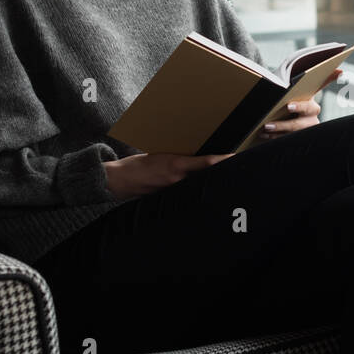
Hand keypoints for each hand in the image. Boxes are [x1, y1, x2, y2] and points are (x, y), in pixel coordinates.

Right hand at [103, 150, 233, 200]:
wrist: (119, 180)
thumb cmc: (137, 165)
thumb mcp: (159, 154)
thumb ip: (179, 157)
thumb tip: (194, 158)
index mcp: (176, 164)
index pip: (206, 162)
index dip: (222, 160)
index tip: (234, 158)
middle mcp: (177, 179)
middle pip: (204, 176)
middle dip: (216, 173)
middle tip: (230, 169)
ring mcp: (173, 191)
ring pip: (196, 186)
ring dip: (203, 182)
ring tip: (215, 179)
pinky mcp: (167, 199)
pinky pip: (184, 194)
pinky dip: (191, 190)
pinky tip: (195, 190)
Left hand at [259, 70, 340, 139]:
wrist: (295, 113)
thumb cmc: (299, 99)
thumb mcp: (305, 91)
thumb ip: (321, 80)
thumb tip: (340, 71)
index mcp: (312, 108)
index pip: (308, 106)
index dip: (299, 107)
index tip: (289, 106)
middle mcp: (311, 121)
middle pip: (298, 125)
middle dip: (284, 125)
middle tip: (268, 124)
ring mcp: (304, 132)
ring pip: (290, 134)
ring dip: (276, 132)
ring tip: (264, 129)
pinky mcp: (296, 139)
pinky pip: (285, 140)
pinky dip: (274, 137)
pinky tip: (264, 134)